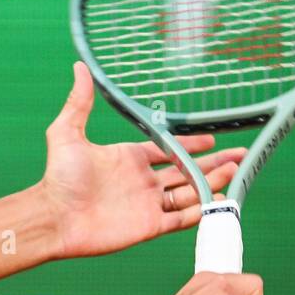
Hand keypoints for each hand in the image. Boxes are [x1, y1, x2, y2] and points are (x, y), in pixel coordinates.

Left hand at [38, 62, 245, 257]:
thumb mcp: (67, 133)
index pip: (166, 149)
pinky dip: (201, 211)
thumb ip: (79, 102)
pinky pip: (181, 219)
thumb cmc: (58, 177)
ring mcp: (146, 204)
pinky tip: (219, 202)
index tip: (211, 138)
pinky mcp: (149, 227)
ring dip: (212, 183)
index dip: (189, 144)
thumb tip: (80, 67)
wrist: (54, 217)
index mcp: (128, 158)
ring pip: (189, 193)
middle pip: (185, 170)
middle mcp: (141, 180)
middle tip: (240, 154)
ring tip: (236, 172)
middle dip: (213, 163)